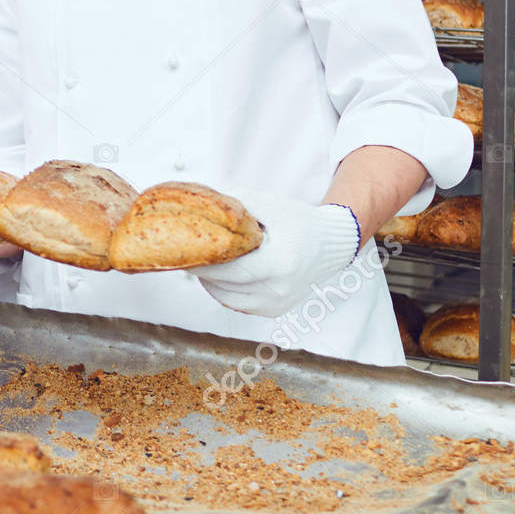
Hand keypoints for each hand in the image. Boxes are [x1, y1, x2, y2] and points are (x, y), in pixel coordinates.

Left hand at [191, 191, 360, 316]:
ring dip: (209, 280)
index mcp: (279, 264)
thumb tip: (201, 202)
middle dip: (200, 268)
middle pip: (222, 284)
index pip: (227, 268)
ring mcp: (276, 305)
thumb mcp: (270, 205)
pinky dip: (223, 289)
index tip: (183, 249)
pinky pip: (236, 303)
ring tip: (202, 259)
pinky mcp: (273, 311)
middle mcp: (278, 290)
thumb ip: (236, 203)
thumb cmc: (300, 222)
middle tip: (184, 252)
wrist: (331, 246)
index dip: (202, 260)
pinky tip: (218, 272)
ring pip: (224, 297)